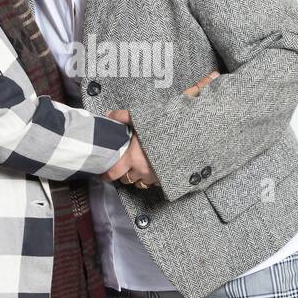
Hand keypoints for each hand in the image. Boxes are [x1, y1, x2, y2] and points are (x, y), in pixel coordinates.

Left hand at [102, 70, 219, 188]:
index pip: (113, 174)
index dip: (106, 175)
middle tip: (123, 166)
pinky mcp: (168, 179)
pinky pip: (155, 183)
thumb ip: (123, 116)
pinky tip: (155, 167)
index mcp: (132, 157)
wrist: (193, 137)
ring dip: (138, 177)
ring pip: (140, 183)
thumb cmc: (165, 127)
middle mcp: (142, 170)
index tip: (104, 173)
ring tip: (139, 166)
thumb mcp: (142, 117)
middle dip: (123, 174)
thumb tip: (108, 114)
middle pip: (126, 180)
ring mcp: (155, 177)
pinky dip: (152, 178)